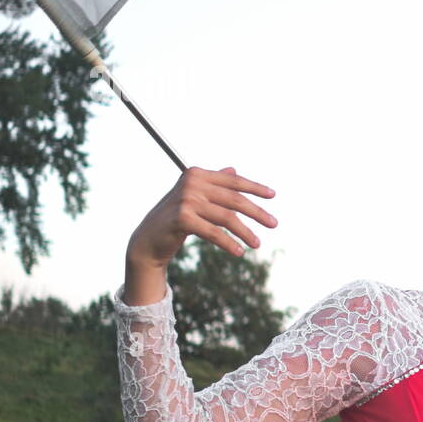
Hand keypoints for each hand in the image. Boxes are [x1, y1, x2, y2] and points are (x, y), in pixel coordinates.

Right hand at [127, 165, 277, 268]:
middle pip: (234, 199)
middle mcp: (191, 183)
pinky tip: (239, 252)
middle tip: (274, 224)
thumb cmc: (176, 217)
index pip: (232, 181)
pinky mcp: (182, 218)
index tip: (273, 195)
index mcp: (197, 174)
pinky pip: (214, 232)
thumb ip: (213, 184)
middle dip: (257, 212)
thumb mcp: (195, 197)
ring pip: (227, 217)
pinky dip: (229, 243)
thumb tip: (233, 169)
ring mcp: (186, 200)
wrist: (148, 239)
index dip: (254, 188)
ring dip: (245, 232)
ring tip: (258, 244)